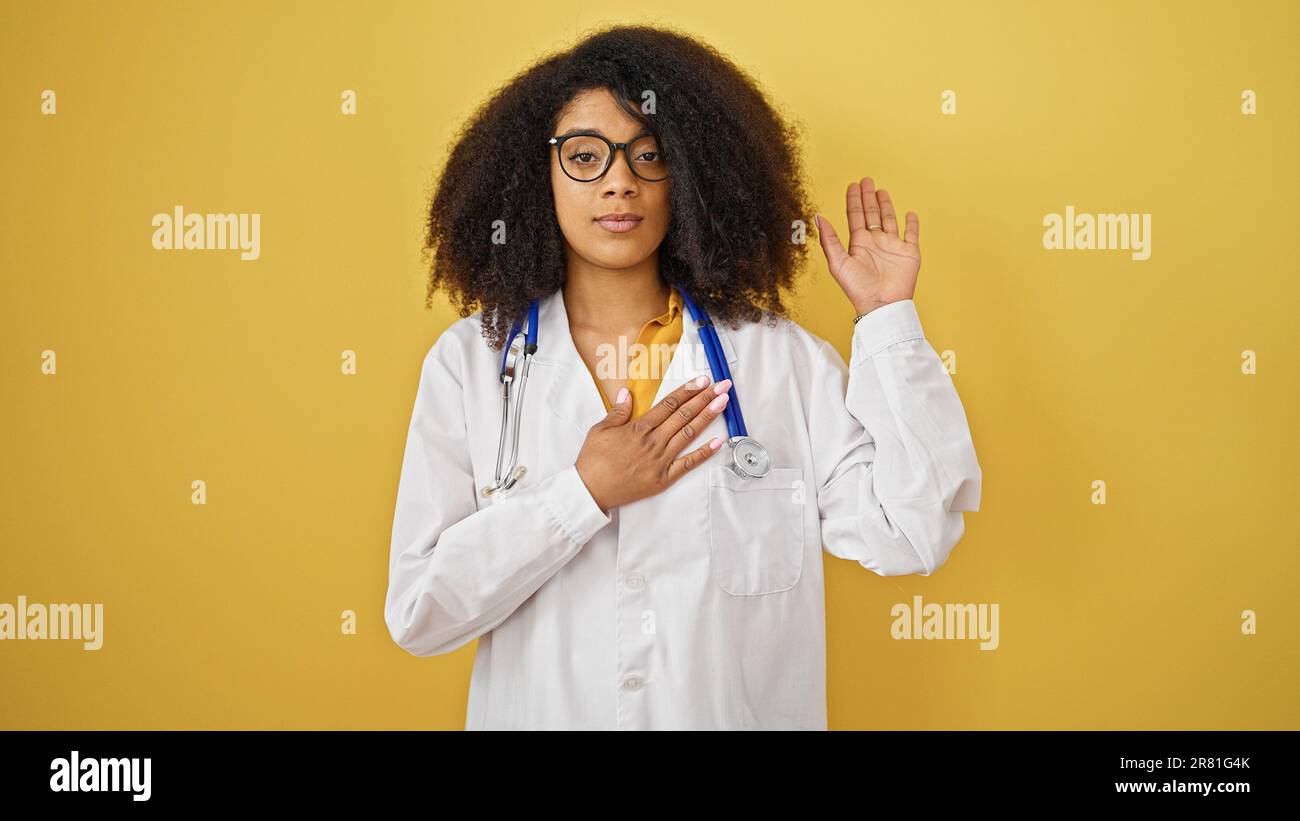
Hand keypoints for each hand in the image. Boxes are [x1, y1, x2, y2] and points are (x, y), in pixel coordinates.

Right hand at [575, 376, 732, 512]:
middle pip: (684, 415)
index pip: (669, 404)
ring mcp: (661, 460)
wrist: (590, 490)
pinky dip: (704, 453)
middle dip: (704, 398)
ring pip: (689, 434)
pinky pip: (688, 464)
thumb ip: (617, 411)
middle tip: (722, 385)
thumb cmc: (593, 460)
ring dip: (707, 417)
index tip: (702, 380)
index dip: (687, 390)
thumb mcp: (600, 430)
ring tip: (723, 403)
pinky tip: (718, 441)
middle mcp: (653, 441)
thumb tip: (627, 393)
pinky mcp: (664, 478)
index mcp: (638, 428)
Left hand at [812, 176, 920, 315]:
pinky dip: (912, 224)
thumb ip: (828, 239)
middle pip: (871, 214)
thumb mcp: (838, 262)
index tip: (852, 185)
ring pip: (890, 220)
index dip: (853, 201)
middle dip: (868, 197)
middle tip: (866, 180)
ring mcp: (893, 246)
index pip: (855, 216)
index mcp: (859, 244)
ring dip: (886, 205)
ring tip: (881, 191)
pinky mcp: (909, 253)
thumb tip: (817, 216)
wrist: (882, 304)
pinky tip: (909, 214)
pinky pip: (912, 235)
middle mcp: (876, 242)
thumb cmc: (858, 288)